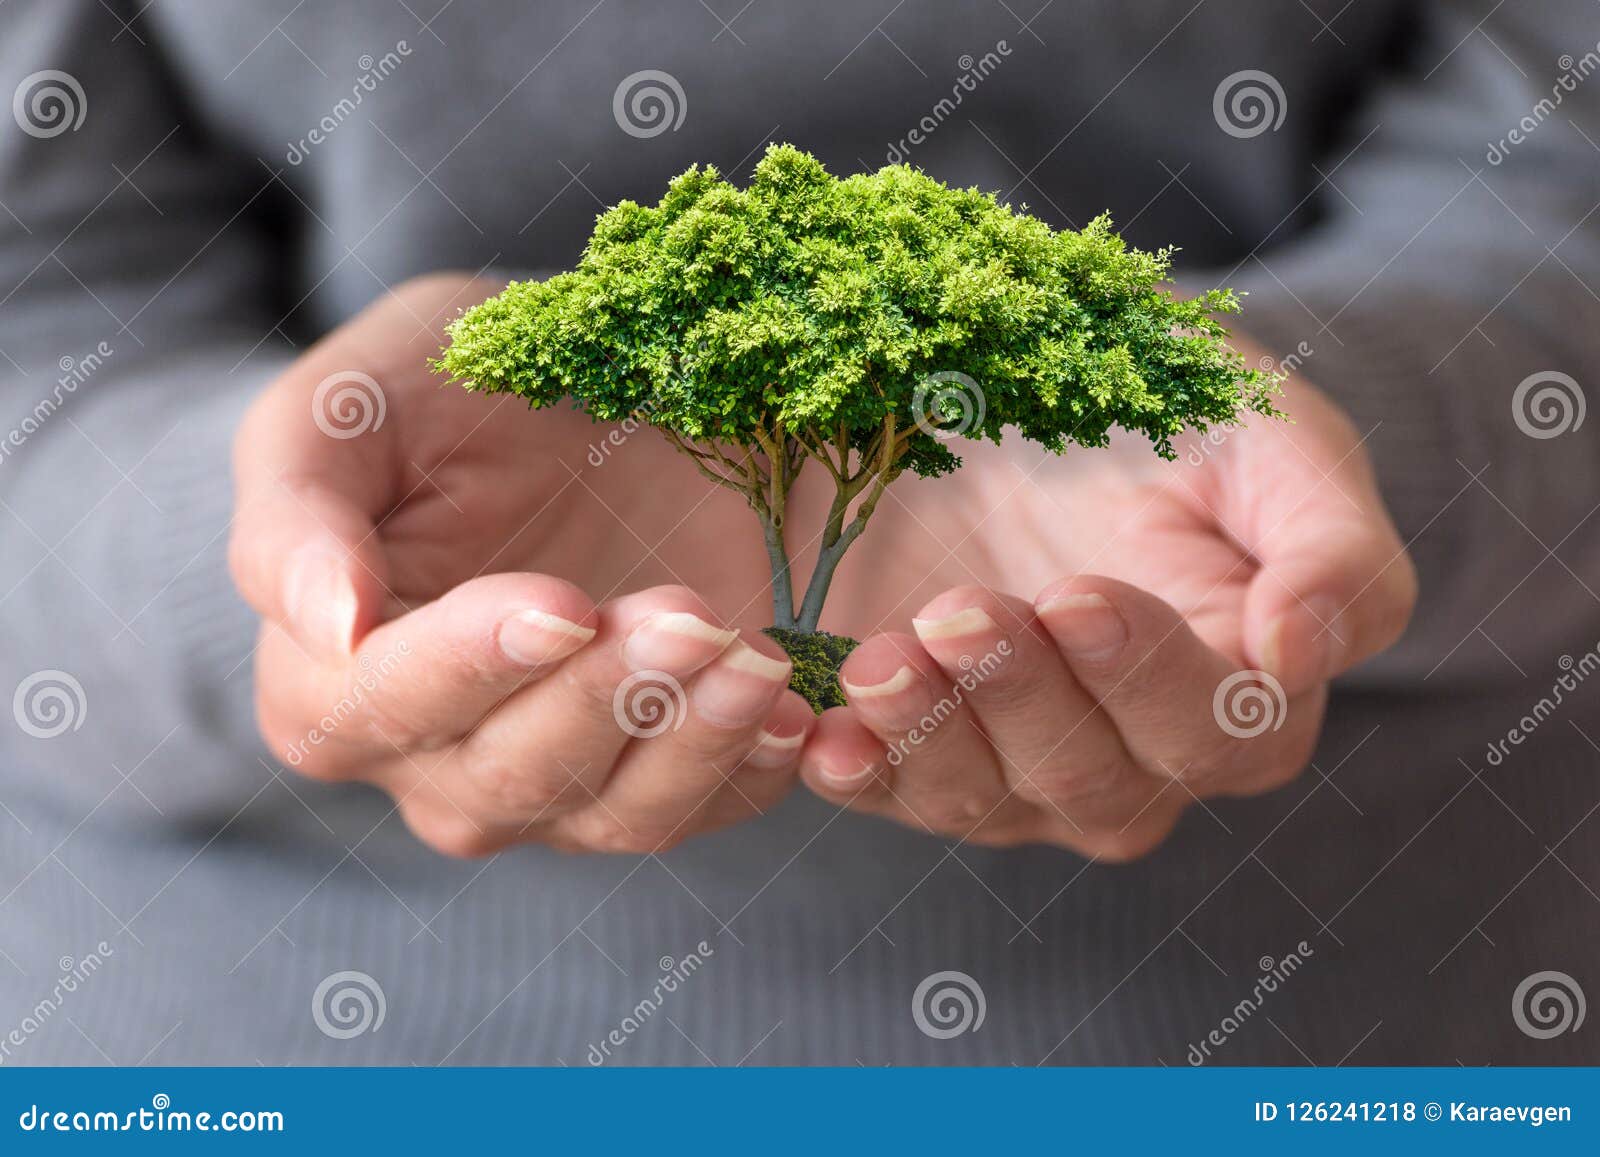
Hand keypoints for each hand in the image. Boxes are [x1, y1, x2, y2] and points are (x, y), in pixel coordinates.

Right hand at [229, 274, 816, 856]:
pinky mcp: (653, 773)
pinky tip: (800, 716)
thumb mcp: (343, 410)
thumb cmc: (431, 397)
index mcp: (332, 683)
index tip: (561, 605)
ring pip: (616, 812)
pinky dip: (754, 771)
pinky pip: (705, 808)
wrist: (551, 410)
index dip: (472, 663)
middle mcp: (438, 762)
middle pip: (513, 772)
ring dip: (691, 745)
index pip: (385, 701)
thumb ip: (298, 511)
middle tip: (684, 616)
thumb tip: (326, 622)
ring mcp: (554, 784)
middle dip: (606, 700)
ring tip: (756, 663)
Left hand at [794, 357, 1417, 859]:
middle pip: (1089, 776)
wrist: (1067, 417)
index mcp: (1242, 701)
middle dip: (1019, 697)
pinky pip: (892, 790)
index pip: (1215, 727)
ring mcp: (1024, 770)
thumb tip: (1300, 653)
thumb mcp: (1283, 449)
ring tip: (880, 660)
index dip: (1146, 675)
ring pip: (984, 798)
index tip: (1078, 593)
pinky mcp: (927, 750)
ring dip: (929, 739)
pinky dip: (854, 770)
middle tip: (958, 611)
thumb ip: (1329, 551)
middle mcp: (1137, 763)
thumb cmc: (1196, 428)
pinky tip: (814, 734)